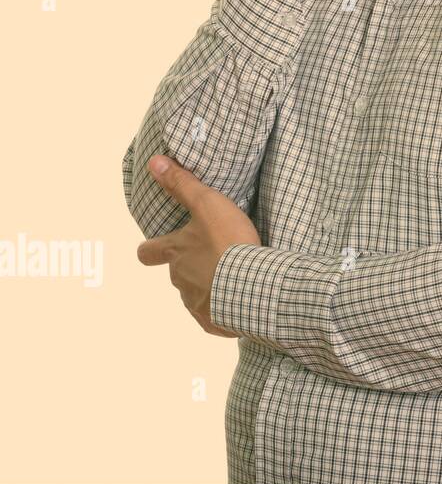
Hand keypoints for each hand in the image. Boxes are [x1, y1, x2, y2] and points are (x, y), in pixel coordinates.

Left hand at [136, 155, 261, 337]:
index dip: (151, 248)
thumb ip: (183, 185)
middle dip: (192, 266)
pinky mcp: (213, 321)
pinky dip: (225, 307)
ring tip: (235, 277)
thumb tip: (154, 162)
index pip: (148, 252)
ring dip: (211, 285)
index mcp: (176, 253)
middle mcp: (179, 279)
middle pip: (177, 273)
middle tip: (216, 257)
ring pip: (197, 293)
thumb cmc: (228, 243)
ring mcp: (195, 303)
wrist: (252, 286)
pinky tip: (242, 297)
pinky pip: (215, 315)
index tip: (157, 246)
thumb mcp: (208, 205)